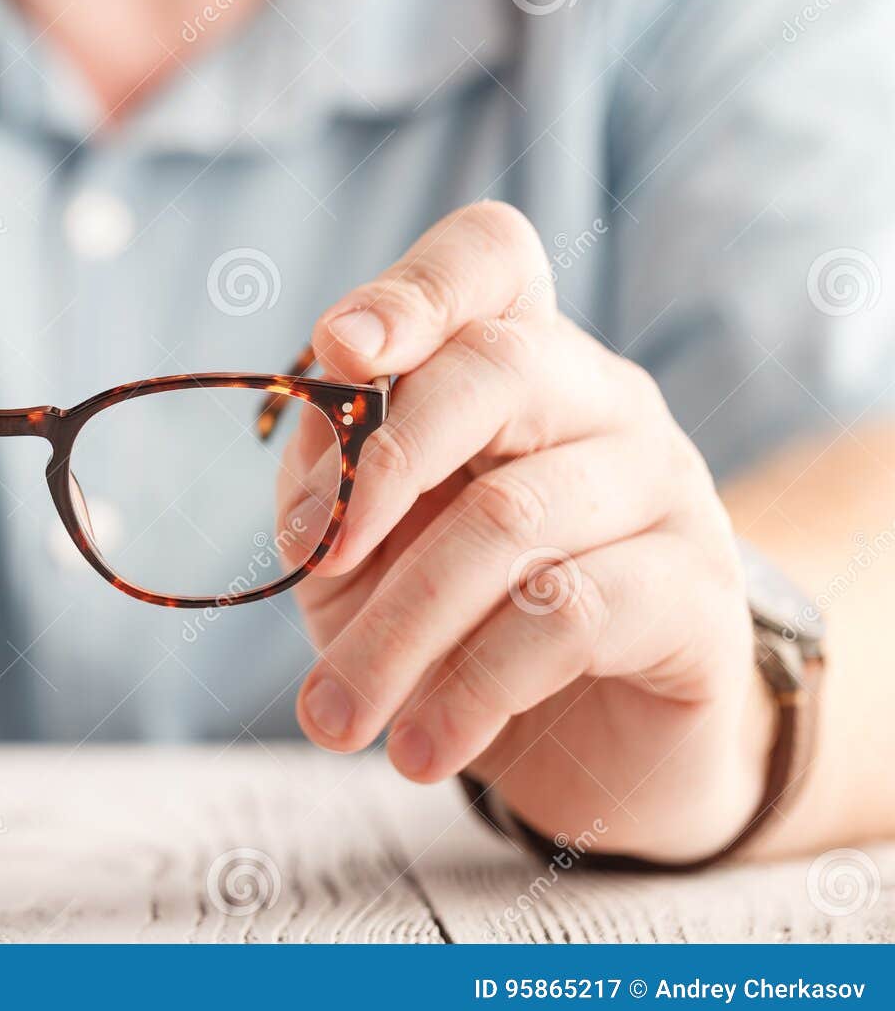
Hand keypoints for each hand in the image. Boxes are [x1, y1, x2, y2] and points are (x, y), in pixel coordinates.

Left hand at [285, 202, 772, 861]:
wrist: (589, 751)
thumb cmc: (455, 622)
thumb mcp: (362, 547)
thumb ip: (334, 474)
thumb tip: (321, 437)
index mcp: (514, 361)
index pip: (488, 259)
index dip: (412, 288)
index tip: (337, 350)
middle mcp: (600, 400)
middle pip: (497, 370)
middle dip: (380, 475)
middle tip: (312, 572)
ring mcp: (662, 487)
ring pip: (510, 520)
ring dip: (397, 633)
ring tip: (332, 719)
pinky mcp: (697, 594)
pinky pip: (569, 614)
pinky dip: (471, 688)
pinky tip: (423, 749)